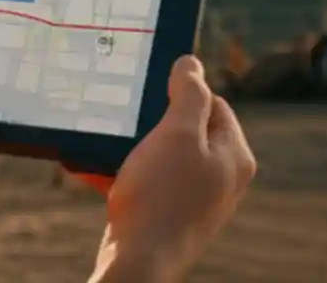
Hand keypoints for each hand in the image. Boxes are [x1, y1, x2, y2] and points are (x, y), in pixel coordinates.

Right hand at [88, 55, 256, 282]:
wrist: (138, 263)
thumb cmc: (161, 197)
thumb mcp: (175, 134)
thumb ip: (188, 94)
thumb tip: (191, 63)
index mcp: (234, 155)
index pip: (214, 103)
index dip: (181, 93)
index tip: (148, 94)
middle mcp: (221, 178)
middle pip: (186, 130)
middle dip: (150, 123)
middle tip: (124, 119)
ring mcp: (196, 200)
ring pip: (162, 156)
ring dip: (131, 148)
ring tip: (104, 145)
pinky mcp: (170, 217)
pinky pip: (147, 183)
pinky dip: (122, 174)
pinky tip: (92, 170)